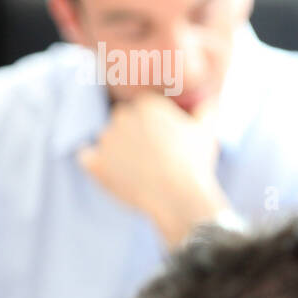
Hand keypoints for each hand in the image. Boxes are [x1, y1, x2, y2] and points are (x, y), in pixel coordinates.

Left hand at [78, 92, 230, 247]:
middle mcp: (122, 115)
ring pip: (108, 141)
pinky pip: (87, 158)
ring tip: (140, 172)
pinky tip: (114, 174)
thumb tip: (209, 100)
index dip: (154, 128)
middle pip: (123, 122)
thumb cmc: (195, 163)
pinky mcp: (95, 163)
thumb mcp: (207, 132)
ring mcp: (106, 139)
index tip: (164, 143)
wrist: (178, 197)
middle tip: (152, 158)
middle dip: (133, 136)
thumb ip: (206, 110)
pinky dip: (96, 164)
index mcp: (147, 104)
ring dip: (118, 152)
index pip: (143, 110)